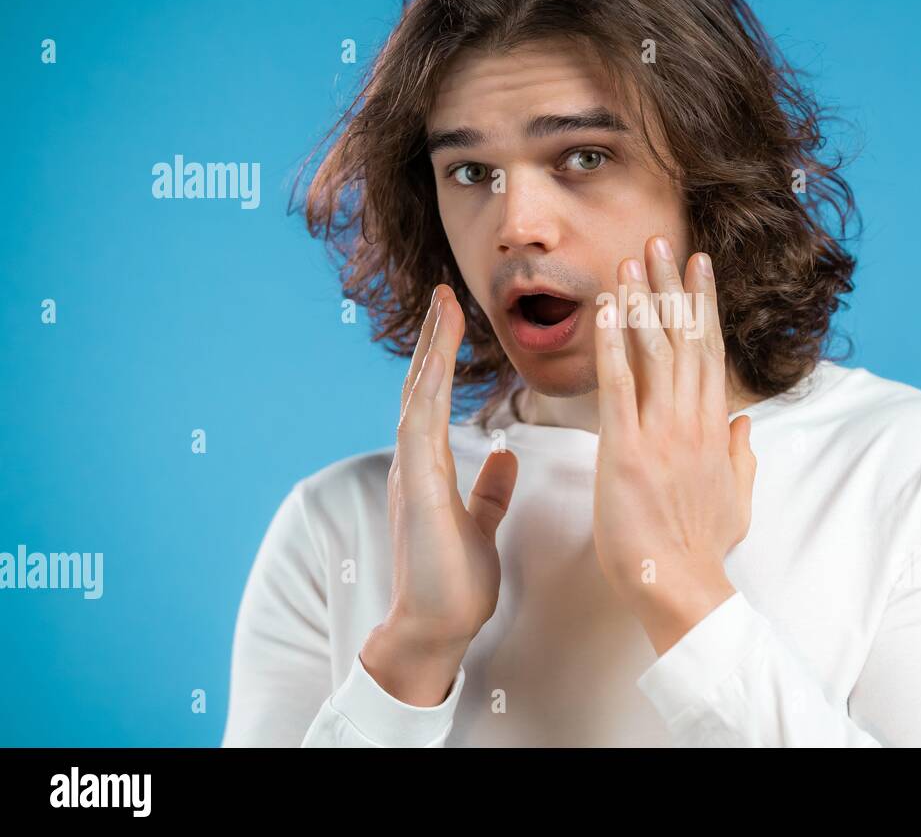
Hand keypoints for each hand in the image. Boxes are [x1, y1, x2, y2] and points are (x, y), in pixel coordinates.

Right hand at [360, 284, 519, 704]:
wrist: (437, 630)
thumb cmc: (455, 583)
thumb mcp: (481, 524)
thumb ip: (490, 490)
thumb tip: (504, 456)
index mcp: (431, 468)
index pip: (437, 400)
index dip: (444, 358)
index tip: (455, 318)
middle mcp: (416, 463)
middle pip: (423, 387)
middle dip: (434, 339)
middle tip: (445, 294)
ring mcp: (412, 474)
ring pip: (419, 396)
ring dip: (430, 350)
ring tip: (442, 306)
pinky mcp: (418, 490)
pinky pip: (421, 428)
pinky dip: (428, 390)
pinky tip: (436, 361)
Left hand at [591, 236, 757, 654]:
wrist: (683, 586)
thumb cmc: (702, 548)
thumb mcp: (736, 498)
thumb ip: (741, 456)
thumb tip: (745, 424)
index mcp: (714, 429)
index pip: (709, 351)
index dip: (703, 303)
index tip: (699, 265)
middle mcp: (692, 421)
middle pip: (684, 337)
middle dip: (671, 285)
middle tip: (661, 240)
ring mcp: (661, 433)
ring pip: (655, 351)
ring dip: (643, 301)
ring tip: (631, 260)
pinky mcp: (627, 450)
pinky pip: (619, 386)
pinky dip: (612, 345)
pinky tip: (605, 310)